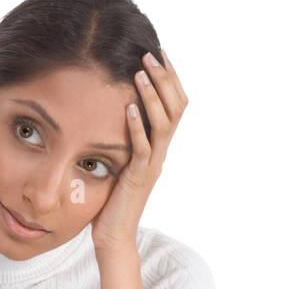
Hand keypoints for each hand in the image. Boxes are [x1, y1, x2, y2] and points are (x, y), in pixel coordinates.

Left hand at [89, 48, 187, 255]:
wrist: (113, 235)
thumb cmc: (112, 199)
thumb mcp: (121, 160)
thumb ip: (125, 137)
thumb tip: (115, 108)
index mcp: (159, 147)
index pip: (175, 105)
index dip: (171, 79)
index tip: (160, 53)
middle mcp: (161, 153)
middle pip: (176, 108)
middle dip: (165, 79)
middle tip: (151, 55)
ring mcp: (152, 165)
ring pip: (163, 125)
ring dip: (153, 97)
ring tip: (141, 73)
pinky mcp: (137, 178)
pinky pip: (142, 149)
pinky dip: (137, 127)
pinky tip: (128, 108)